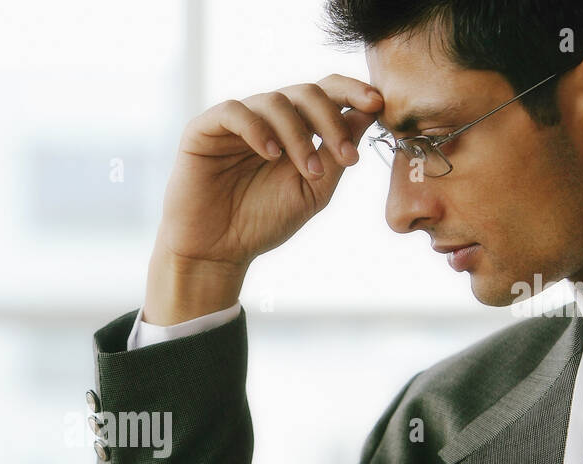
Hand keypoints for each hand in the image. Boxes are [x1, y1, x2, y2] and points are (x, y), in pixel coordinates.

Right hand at [143, 75, 382, 324]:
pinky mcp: (204, 130)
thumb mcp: (314, 191)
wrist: (217, 252)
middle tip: (345, 155)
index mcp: (294, 129)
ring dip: (299, 134)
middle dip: (331, 120)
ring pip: (275, 101)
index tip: (377, 105)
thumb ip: (337, 154)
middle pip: (306, 92)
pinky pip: (234, 111)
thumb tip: (369, 113)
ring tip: (307, 170)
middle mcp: (266, 119)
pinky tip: (272, 154)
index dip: (352, 91)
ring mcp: (236, 122)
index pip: (326, 93)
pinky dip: (258, 128)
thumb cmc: (262, 224)